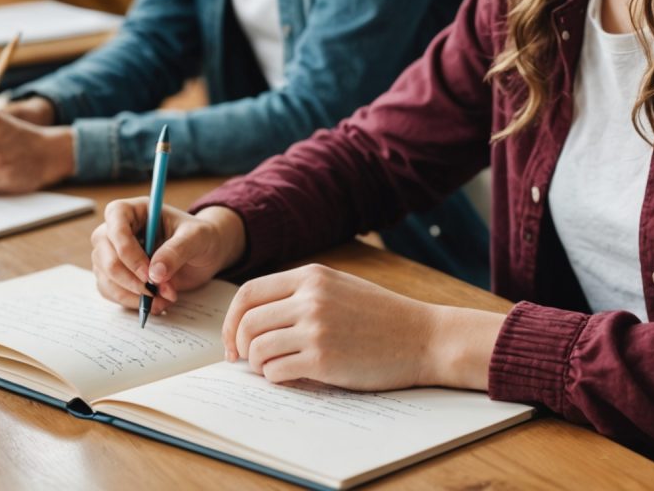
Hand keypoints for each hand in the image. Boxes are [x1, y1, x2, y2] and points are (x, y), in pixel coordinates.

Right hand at [91, 199, 246, 314]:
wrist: (204, 254)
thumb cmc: (200, 236)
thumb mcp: (197, 237)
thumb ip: (177, 250)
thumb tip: (154, 273)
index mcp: (137, 210)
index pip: (116, 221)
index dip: (126, 249)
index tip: (148, 273)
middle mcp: (119, 230)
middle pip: (104, 254)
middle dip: (130, 279)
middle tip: (157, 291)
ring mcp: (113, 253)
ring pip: (105, 276)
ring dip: (133, 294)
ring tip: (163, 298)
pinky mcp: (116, 275)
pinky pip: (110, 292)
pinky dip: (131, 301)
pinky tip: (156, 302)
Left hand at [222, 264, 504, 391]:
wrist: (422, 336)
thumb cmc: (380, 316)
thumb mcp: (339, 287)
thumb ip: (301, 293)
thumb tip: (254, 318)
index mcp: (311, 275)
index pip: (248, 292)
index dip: (232, 319)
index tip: (233, 340)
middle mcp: (310, 297)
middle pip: (247, 323)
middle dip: (241, 346)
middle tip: (248, 360)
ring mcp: (316, 328)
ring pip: (258, 349)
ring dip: (260, 365)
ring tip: (277, 367)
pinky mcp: (324, 359)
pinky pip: (277, 372)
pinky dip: (277, 378)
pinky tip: (294, 375)